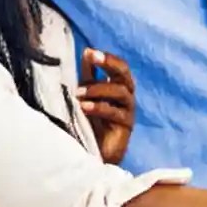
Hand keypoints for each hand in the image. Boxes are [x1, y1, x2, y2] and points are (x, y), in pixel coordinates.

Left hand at [78, 48, 134, 164]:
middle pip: (124, 74)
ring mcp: (128, 111)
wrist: (93, 154)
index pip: (118, 67)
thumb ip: (88, 76)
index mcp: (117, 87)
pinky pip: (115, 112)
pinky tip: (84, 107)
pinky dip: (99, 107)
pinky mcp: (126, 126)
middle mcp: (125, 96)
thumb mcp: (86, 96)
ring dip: (98, 88)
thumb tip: (86, 52)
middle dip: (109, 63)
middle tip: (94, 57)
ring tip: (78, 93)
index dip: (107, 58)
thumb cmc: (89, 123)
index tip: (89, 52)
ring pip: (120, 91)